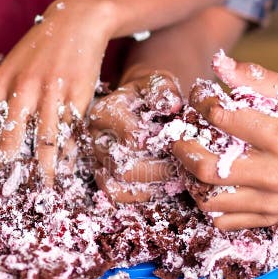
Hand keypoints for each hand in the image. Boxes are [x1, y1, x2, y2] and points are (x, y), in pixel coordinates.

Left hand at [0, 0, 114, 180]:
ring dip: (42, 169)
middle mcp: (24, 88)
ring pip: (45, 139)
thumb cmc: (38, 48)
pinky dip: (68, 153)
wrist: (76, 21)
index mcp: (2, 80)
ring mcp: (52, 93)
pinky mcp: (78, 95)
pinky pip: (71, 130)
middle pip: (11, 134)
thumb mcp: (11, 66)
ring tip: (39, 192)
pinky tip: (65, 170)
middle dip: (4, 164)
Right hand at [88, 68, 182, 201]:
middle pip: (123, 165)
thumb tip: (172, 105)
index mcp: (106, 111)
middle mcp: (95, 137)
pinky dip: (142, 194)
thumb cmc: (152, 96)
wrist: (140, 105)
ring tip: (173, 176)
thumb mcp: (159, 84)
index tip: (180, 144)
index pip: (132, 137)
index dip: (160, 144)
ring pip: (117, 184)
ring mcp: (96, 159)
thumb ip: (163, 91)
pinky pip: (117, 195)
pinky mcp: (102, 176)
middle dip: (158, 168)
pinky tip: (162, 185)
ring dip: (150, 184)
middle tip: (182, 166)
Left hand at [172, 58, 277, 229]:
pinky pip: (224, 221)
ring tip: (190, 162)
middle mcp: (275, 173)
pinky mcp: (270, 218)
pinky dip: (209, 205)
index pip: (222, 117)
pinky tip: (209, 186)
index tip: (198, 95)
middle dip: (182, 149)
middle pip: (207, 168)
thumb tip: (218, 65)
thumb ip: (256, 79)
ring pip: (210, 200)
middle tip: (178, 137)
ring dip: (191, 180)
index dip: (201, 101)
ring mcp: (272, 201)